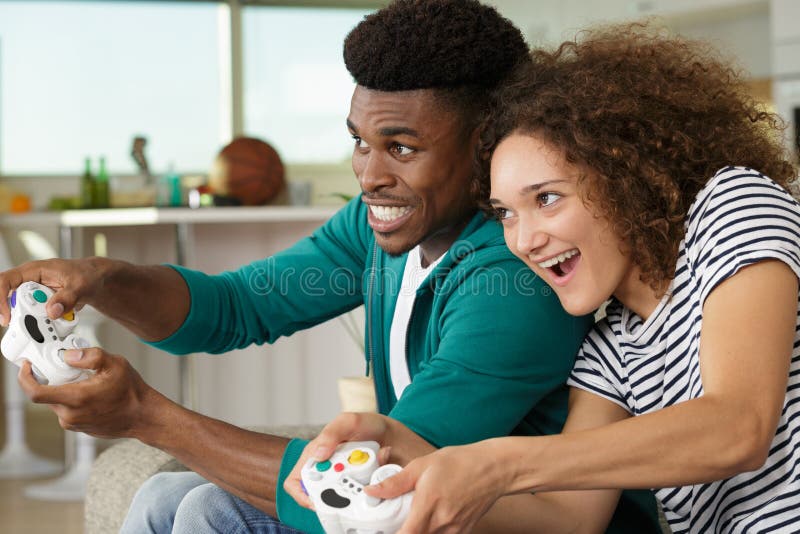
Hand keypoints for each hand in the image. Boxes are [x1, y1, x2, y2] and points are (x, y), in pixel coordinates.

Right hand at [0, 257, 110, 325]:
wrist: (96, 280)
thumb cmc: (88, 275)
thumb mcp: (80, 285)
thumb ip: (67, 298)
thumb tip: (51, 312)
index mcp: (34, 270)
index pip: (5, 281)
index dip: (0, 299)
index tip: (7, 318)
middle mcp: (30, 281)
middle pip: (10, 299)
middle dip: (18, 315)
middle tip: (31, 326)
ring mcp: (34, 292)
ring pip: (21, 309)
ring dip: (31, 320)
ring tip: (47, 325)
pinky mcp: (40, 302)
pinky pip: (33, 315)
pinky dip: (41, 322)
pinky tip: (53, 325)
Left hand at [17, 347, 159, 438]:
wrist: (143, 416)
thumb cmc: (131, 391)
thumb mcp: (115, 364)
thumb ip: (90, 356)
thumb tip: (68, 355)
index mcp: (76, 398)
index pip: (35, 392)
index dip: (25, 378)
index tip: (27, 366)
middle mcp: (70, 414)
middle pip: (47, 394)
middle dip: (52, 379)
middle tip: (67, 367)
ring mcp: (73, 423)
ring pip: (57, 402)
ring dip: (64, 389)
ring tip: (85, 380)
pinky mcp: (78, 427)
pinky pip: (67, 410)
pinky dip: (72, 398)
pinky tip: (91, 393)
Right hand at [284, 412, 394, 508]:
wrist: (396, 435)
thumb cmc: (368, 425)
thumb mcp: (349, 421)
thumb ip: (332, 433)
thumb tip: (318, 455)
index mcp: (315, 454)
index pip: (295, 481)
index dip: (302, 492)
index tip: (317, 496)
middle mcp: (327, 471)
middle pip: (318, 494)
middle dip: (333, 492)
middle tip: (350, 482)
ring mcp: (343, 482)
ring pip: (339, 500)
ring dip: (354, 490)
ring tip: (367, 474)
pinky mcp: (359, 490)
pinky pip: (359, 499)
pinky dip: (368, 490)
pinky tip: (376, 475)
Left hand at [366, 441, 510, 533]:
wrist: (494, 469)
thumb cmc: (460, 463)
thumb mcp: (422, 466)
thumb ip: (395, 482)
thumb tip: (372, 491)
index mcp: (429, 506)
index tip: (383, 529)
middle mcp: (442, 524)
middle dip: (403, 531)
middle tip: (397, 519)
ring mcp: (454, 531)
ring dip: (417, 531)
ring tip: (414, 516)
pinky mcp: (462, 533)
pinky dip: (431, 531)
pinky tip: (430, 517)